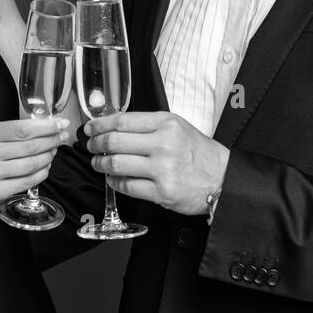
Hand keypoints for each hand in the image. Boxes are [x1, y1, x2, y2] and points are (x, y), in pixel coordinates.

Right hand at [0, 117, 70, 206]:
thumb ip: (12, 129)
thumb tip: (46, 126)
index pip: (23, 129)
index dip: (47, 127)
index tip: (60, 124)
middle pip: (31, 147)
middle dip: (52, 140)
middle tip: (62, 136)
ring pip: (32, 165)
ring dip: (49, 156)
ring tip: (53, 150)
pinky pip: (27, 181)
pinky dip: (42, 172)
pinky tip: (45, 166)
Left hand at [84, 112, 228, 214]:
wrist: (222, 178)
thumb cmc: (199, 153)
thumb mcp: (178, 127)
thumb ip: (149, 125)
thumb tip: (114, 127)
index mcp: (166, 123)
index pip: (122, 121)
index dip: (100, 125)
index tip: (90, 128)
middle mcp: (163, 144)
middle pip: (114, 141)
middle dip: (95, 144)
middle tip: (91, 146)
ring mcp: (162, 169)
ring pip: (116, 164)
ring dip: (100, 164)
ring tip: (98, 163)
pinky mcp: (161, 191)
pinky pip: (126, 185)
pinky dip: (114, 182)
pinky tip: (113, 178)